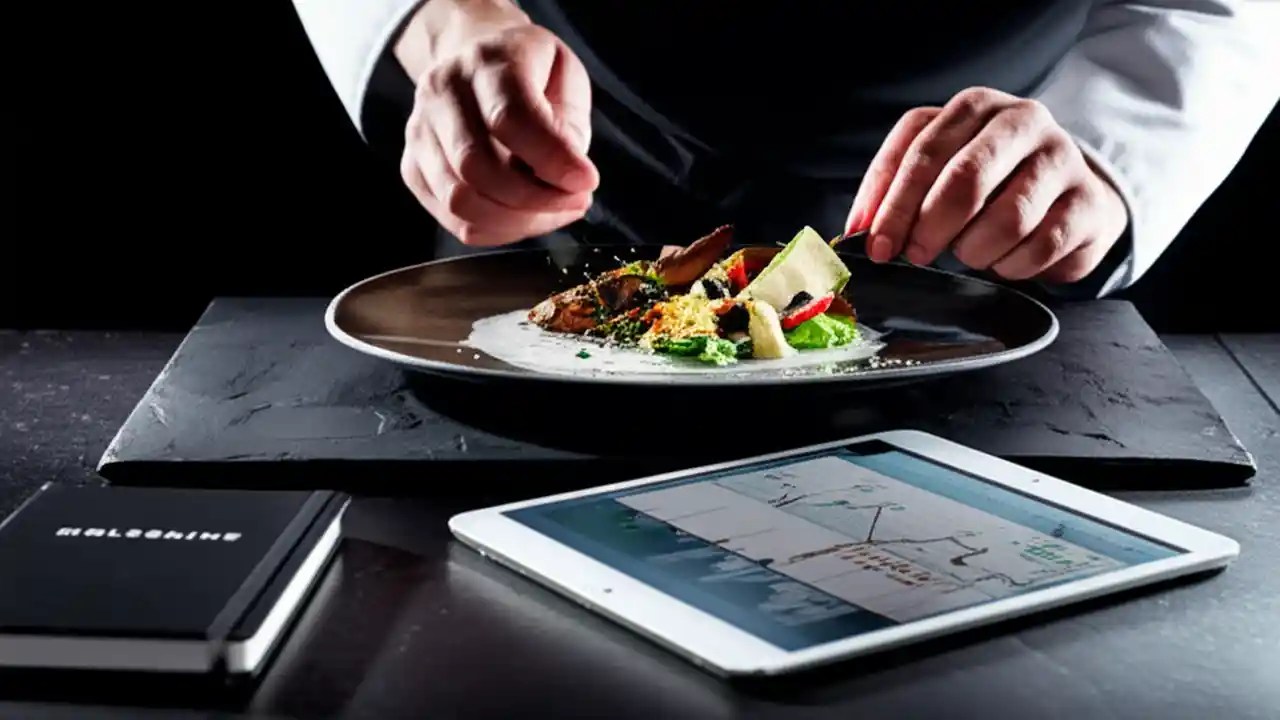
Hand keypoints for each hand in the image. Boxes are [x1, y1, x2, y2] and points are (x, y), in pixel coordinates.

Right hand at [395, 0, 597, 246]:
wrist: (478, 60)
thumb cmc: (533, 75)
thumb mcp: (566, 81)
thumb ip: (568, 129)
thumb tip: (566, 181)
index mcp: (486, 61)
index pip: (509, 118)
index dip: (551, 159)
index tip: (587, 182)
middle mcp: (442, 92)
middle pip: (477, 167)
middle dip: (535, 199)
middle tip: (575, 201)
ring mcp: (420, 131)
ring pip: (460, 201)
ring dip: (516, 221)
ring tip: (552, 211)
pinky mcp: (413, 167)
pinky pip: (452, 219)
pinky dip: (495, 229)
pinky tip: (524, 216)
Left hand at [845, 87, 1128, 283]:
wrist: (1068, 194)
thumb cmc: (988, 182)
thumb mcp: (938, 170)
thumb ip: (895, 191)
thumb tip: (858, 231)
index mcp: (975, 106)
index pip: (923, 151)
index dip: (894, 205)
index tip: (878, 247)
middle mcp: (1023, 121)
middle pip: (966, 179)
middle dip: (931, 228)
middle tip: (918, 255)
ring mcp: (1062, 159)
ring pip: (1007, 219)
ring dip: (975, 251)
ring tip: (969, 252)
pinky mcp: (1089, 202)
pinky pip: (1041, 247)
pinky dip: (1012, 266)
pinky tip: (1005, 260)